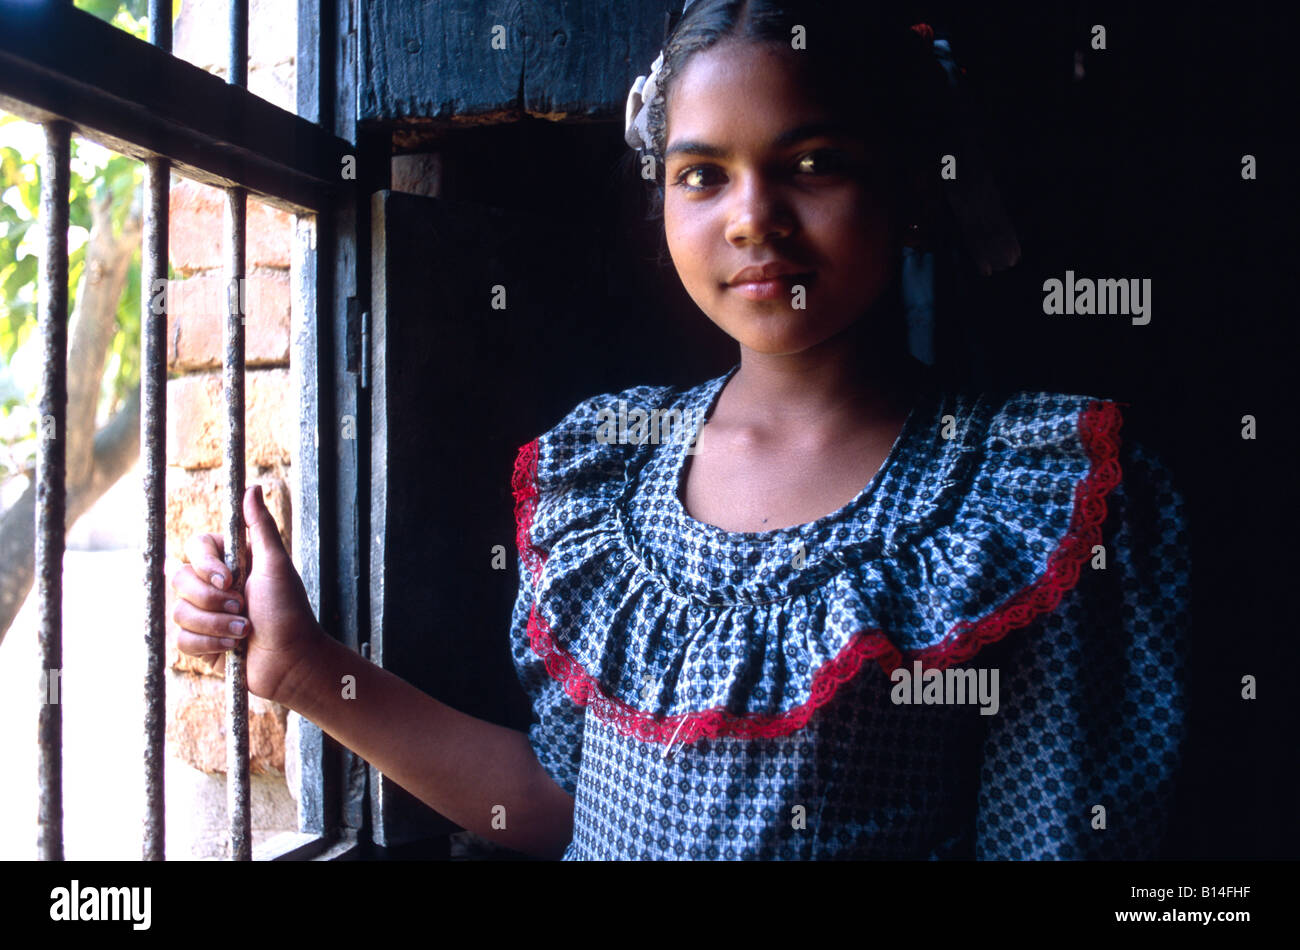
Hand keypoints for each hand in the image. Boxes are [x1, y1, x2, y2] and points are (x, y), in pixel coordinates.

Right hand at [168, 485, 324, 703]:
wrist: (290, 661)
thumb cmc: (289, 611)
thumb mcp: (276, 565)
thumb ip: (260, 527)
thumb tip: (252, 487)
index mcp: (230, 562)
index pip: (195, 547)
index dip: (207, 565)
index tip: (230, 579)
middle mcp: (213, 585)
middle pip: (179, 579)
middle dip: (212, 600)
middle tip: (244, 608)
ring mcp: (204, 614)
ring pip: (179, 611)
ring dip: (215, 625)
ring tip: (244, 631)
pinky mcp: (199, 642)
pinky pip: (180, 639)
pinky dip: (209, 645)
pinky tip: (232, 649)